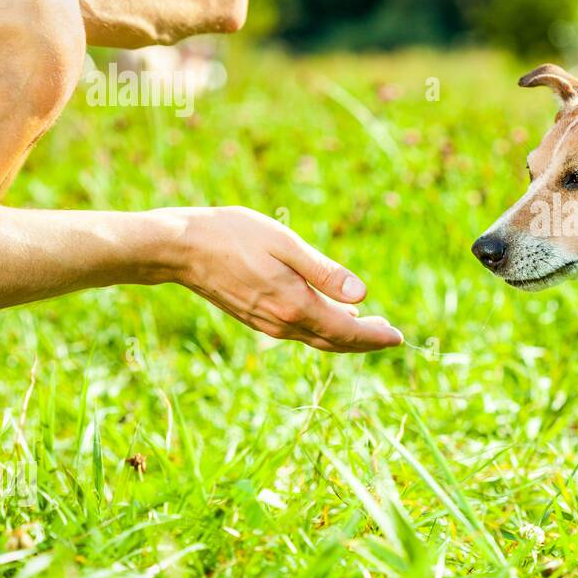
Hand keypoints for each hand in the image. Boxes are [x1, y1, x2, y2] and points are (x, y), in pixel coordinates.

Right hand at [161, 206, 402, 352]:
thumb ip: (324, 272)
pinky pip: (300, 331)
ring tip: (370, 327)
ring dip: (345, 337)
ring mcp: (267, 324)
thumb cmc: (232, 236)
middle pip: (335, 341)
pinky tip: (332, 315)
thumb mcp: (285, 245)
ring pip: (317, 338)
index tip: (398, 337)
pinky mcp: (256, 318)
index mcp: (294, 306)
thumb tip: (362, 295)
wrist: (179, 249)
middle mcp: (282, 323)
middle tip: (392, 336)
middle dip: (365, 341)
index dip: (375, 337)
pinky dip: (322, 329)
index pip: (346, 331)